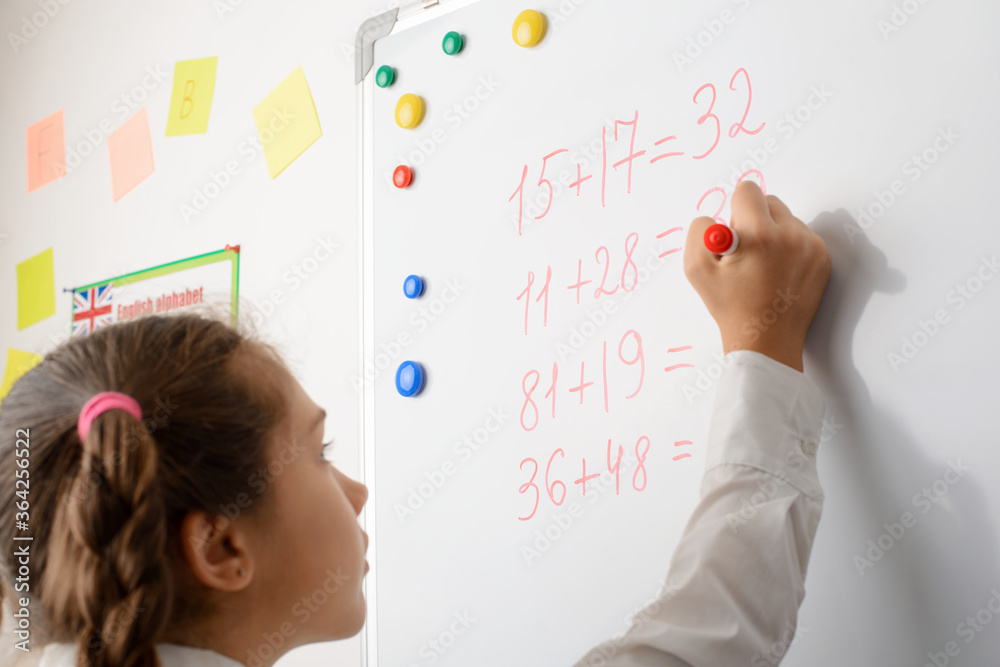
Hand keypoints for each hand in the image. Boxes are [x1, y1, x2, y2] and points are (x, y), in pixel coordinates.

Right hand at [683, 181, 830, 371]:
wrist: (765, 342)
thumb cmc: (730, 307)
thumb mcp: (696, 269)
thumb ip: (701, 231)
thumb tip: (718, 217)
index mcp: (760, 235)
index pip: (747, 190)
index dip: (734, 212)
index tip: (735, 235)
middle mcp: (791, 235)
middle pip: (769, 201)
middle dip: (754, 220)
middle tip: (746, 254)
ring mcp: (811, 247)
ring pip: (786, 219)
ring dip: (773, 234)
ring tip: (763, 267)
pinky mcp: (822, 259)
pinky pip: (802, 236)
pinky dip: (789, 248)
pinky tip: (778, 273)